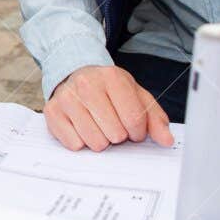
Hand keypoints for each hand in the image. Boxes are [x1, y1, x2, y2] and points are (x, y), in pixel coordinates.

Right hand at [45, 65, 173, 150]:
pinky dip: (81, 142)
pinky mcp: (52, 112)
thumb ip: (155, 119)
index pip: (134, 119)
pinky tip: (82, 128)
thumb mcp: (136, 97)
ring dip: (101, 140)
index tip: (134, 130)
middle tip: (113, 125)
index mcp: (112, 77)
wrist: (76, 74)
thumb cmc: (109, 90)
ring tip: (98, 126)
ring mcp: (67, 98)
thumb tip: (167, 141)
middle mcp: (87, 84)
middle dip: (118, 136)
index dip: (138, 132)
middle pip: (115, 133)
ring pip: (95, 142)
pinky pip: (74, 144)